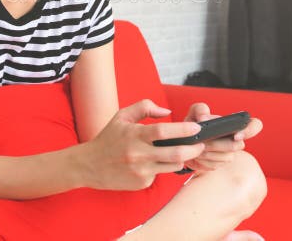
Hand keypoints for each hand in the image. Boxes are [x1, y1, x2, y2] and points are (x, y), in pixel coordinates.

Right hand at [81, 99, 204, 190]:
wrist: (89, 165)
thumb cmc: (108, 138)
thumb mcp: (122, 116)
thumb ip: (145, 107)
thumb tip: (167, 112)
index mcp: (134, 135)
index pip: (163, 131)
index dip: (183, 130)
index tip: (196, 128)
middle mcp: (138, 154)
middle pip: (175, 153)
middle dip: (194, 149)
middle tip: (201, 144)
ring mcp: (141, 171)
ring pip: (173, 166)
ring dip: (182, 159)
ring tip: (184, 152)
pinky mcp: (141, 183)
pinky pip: (160, 175)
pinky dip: (163, 168)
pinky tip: (156, 163)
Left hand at [182, 103, 262, 172]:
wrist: (186, 139)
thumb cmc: (194, 123)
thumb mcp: (195, 112)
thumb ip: (200, 109)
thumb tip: (203, 118)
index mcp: (234, 124)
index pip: (255, 125)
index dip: (250, 130)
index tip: (236, 135)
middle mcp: (236, 140)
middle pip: (236, 146)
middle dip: (217, 144)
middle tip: (203, 141)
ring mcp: (229, 153)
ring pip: (225, 158)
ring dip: (208, 153)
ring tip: (196, 147)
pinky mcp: (220, 164)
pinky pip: (215, 165)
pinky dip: (203, 161)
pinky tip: (196, 155)